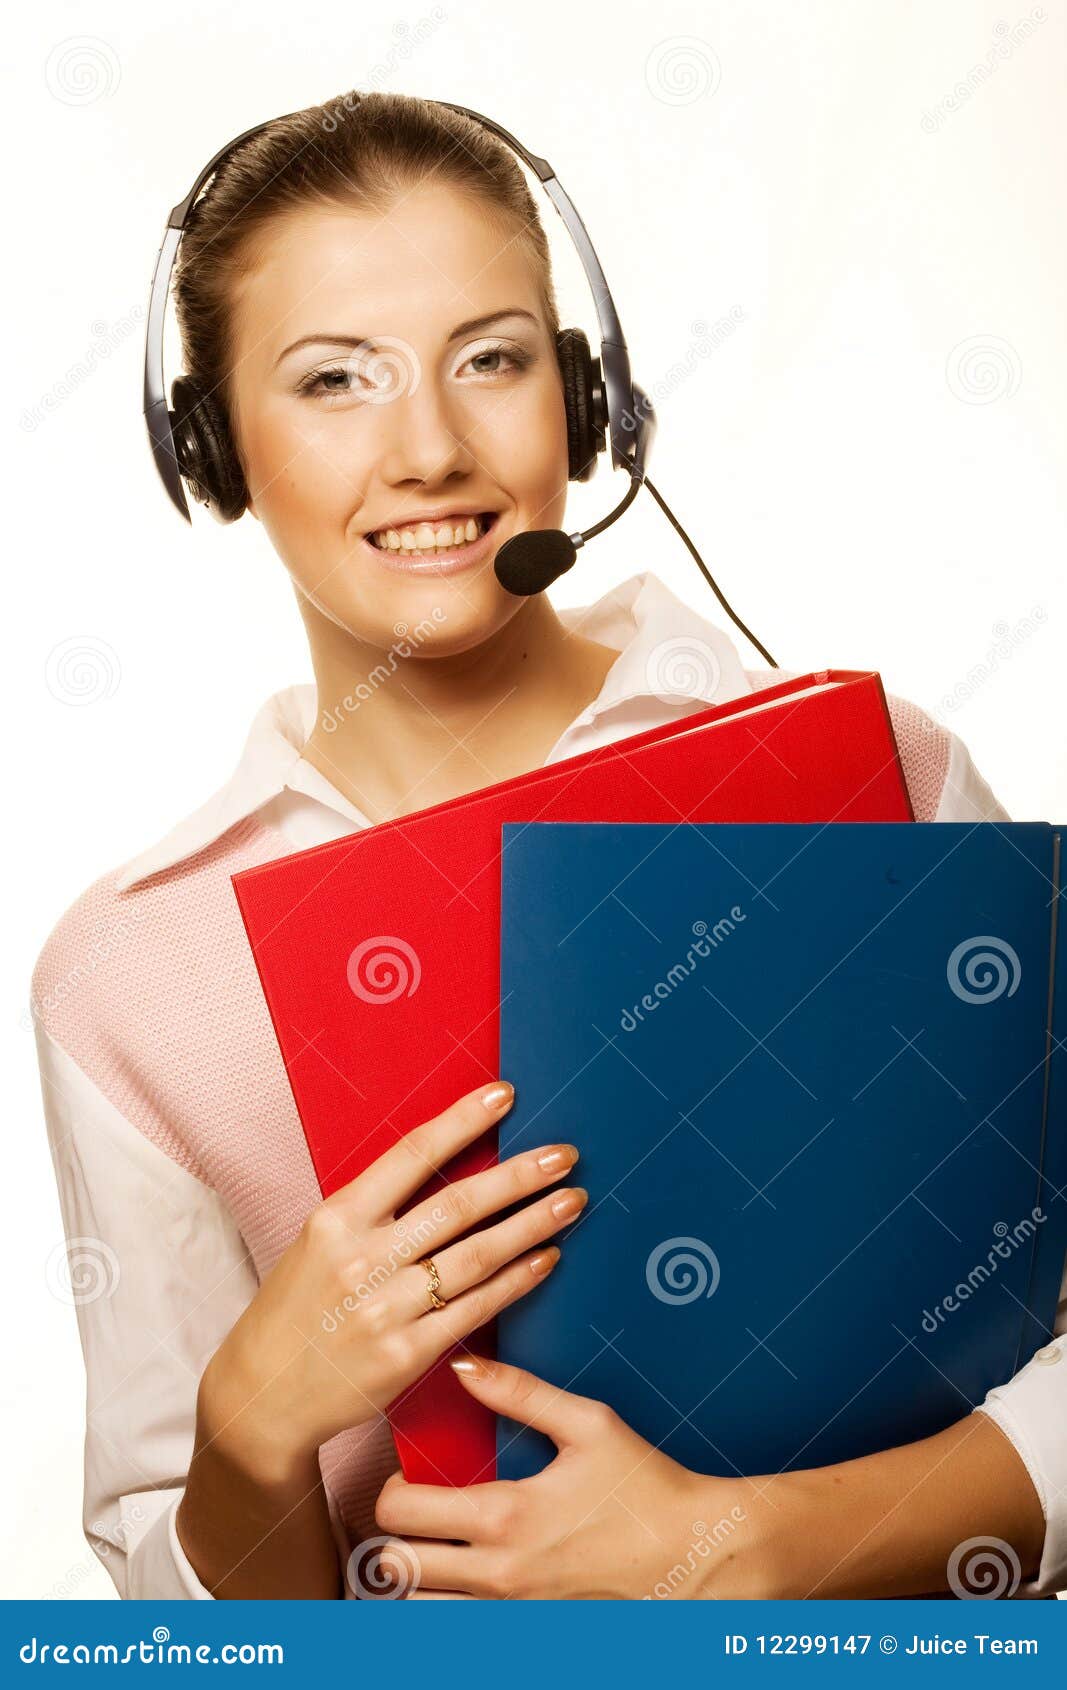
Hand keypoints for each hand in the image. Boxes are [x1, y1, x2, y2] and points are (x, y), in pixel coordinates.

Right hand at [200, 1083, 585, 1478]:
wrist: (265, 1392)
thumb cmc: (300, 1305)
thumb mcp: (320, 1240)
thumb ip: (376, 1207)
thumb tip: (446, 1164)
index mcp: (337, 1217)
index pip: (412, 1154)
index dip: (463, 1120)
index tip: (505, 1096)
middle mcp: (362, 1258)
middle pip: (458, 1204)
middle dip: (520, 1176)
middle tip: (566, 1156)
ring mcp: (387, 1308)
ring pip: (478, 1255)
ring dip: (533, 1224)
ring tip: (572, 1202)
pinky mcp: (408, 1354)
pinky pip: (478, 1307)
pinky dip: (518, 1280)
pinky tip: (546, 1259)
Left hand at [374, 1357, 782, 1598]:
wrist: (699, 1559)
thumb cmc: (647, 1488)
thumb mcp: (589, 1424)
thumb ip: (521, 1392)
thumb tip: (463, 1365)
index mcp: (506, 1517)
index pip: (399, 1512)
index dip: (389, 1491)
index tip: (409, 1479)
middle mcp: (499, 1577)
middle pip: (395, 1570)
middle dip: (392, 1539)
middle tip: (414, 1518)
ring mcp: (513, 1619)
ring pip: (419, 1614)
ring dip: (416, 1584)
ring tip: (436, 1555)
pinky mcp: (531, 1641)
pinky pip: (460, 1637)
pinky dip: (449, 1615)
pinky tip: (467, 1590)